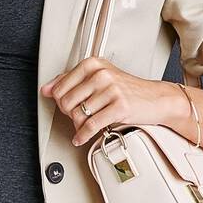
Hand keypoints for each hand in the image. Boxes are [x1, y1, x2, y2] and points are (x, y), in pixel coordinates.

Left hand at [40, 56, 175, 146]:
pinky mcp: (119, 107)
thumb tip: (46, 89)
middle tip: (76, 118)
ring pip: (78, 115)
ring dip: (77, 126)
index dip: (59, 101)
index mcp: (93, 64)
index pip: (60, 86)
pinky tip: (81, 137)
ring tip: (83, 127)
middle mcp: (101, 74)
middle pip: (66, 101)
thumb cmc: (128, 90)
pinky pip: (91, 125)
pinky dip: (83, 135)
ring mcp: (111, 90)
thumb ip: (71, 81)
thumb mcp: (99, 78)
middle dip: (68, 114)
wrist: (156, 99)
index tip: (65, 106)